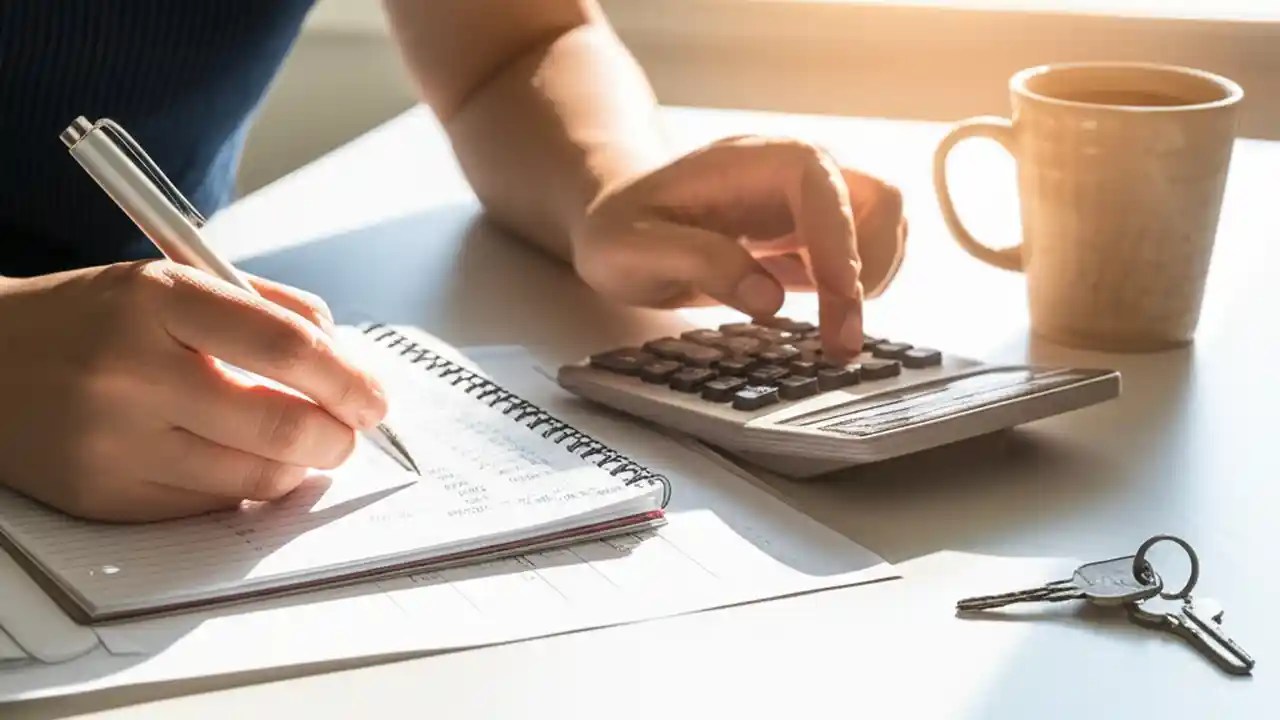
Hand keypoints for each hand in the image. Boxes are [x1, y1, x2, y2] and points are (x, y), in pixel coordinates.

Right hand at [0, 260, 387, 521]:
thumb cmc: (94, 319)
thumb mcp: (172, 280)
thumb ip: (266, 309)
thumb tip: (346, 357)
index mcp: (157, 299)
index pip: (287, 346)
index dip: (349, 378)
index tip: (375, 397)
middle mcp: (132, 371)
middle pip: (280, 422)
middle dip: (339, 436)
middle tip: (351, 432)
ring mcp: (114, 441)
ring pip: (254, 475)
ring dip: (300, 465)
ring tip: (305, 446)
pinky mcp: (104, 497)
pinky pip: (210, 506)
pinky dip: (248, 488)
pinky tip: (248, 465)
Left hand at [575, 135, 906, 359]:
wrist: (614, 223)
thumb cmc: (619, 230)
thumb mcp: (633, 249)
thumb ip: (699, 262)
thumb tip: (770, 297)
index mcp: (751, 161)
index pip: (819, 183)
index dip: (839, 239)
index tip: (841, 299)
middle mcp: (791, 173)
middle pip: (875, 197)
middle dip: (870, 264)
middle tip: (841, 335)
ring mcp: (805, 205)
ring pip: (882, 225)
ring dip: (874, 277)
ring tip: (835, 328)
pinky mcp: (808, 239)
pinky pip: (864, 254)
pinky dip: (861, 288)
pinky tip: (827, 320)